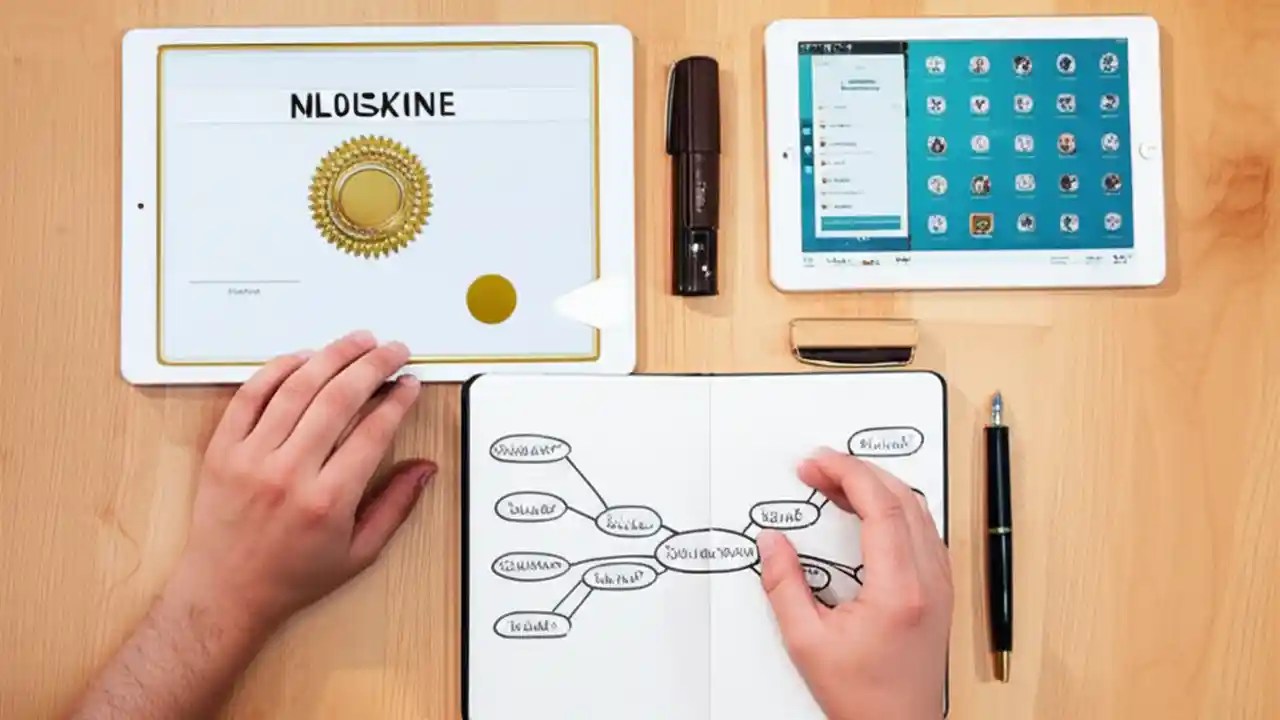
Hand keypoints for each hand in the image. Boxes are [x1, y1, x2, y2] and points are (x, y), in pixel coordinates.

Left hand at [166, 331, 435, 635]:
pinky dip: (278, 369)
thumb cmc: (290, 577)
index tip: (409, 385)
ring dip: (332, 356)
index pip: (373, 430)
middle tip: (392, 351)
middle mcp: (288, 474)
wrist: (225, 593)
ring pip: (297, 387)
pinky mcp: (224, 450)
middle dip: (373, 365)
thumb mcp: (359, 553)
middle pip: (339, 398)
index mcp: (328, 501)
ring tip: (357, 342)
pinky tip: (304, 358)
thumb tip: (424, 468)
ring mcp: (252, 458)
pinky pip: (251, 395)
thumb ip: (396, 506)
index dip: (397, 400)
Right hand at [757, 449, 951, 719]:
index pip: (882, 506)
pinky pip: (923, 530)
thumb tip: (772, 542)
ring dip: (876, 488)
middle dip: (856, 472)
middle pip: (902, 499)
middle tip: (817, 469)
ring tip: (835, 486)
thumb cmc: (863, 696)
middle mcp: (930, 581)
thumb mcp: (806, 642)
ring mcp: (940, 584)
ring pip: (917, 510)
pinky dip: (892, 509)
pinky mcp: (939, 590)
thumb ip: (784, 585)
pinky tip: (865, 514)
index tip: (817, 463)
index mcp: (900, 590)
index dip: (847, 473)